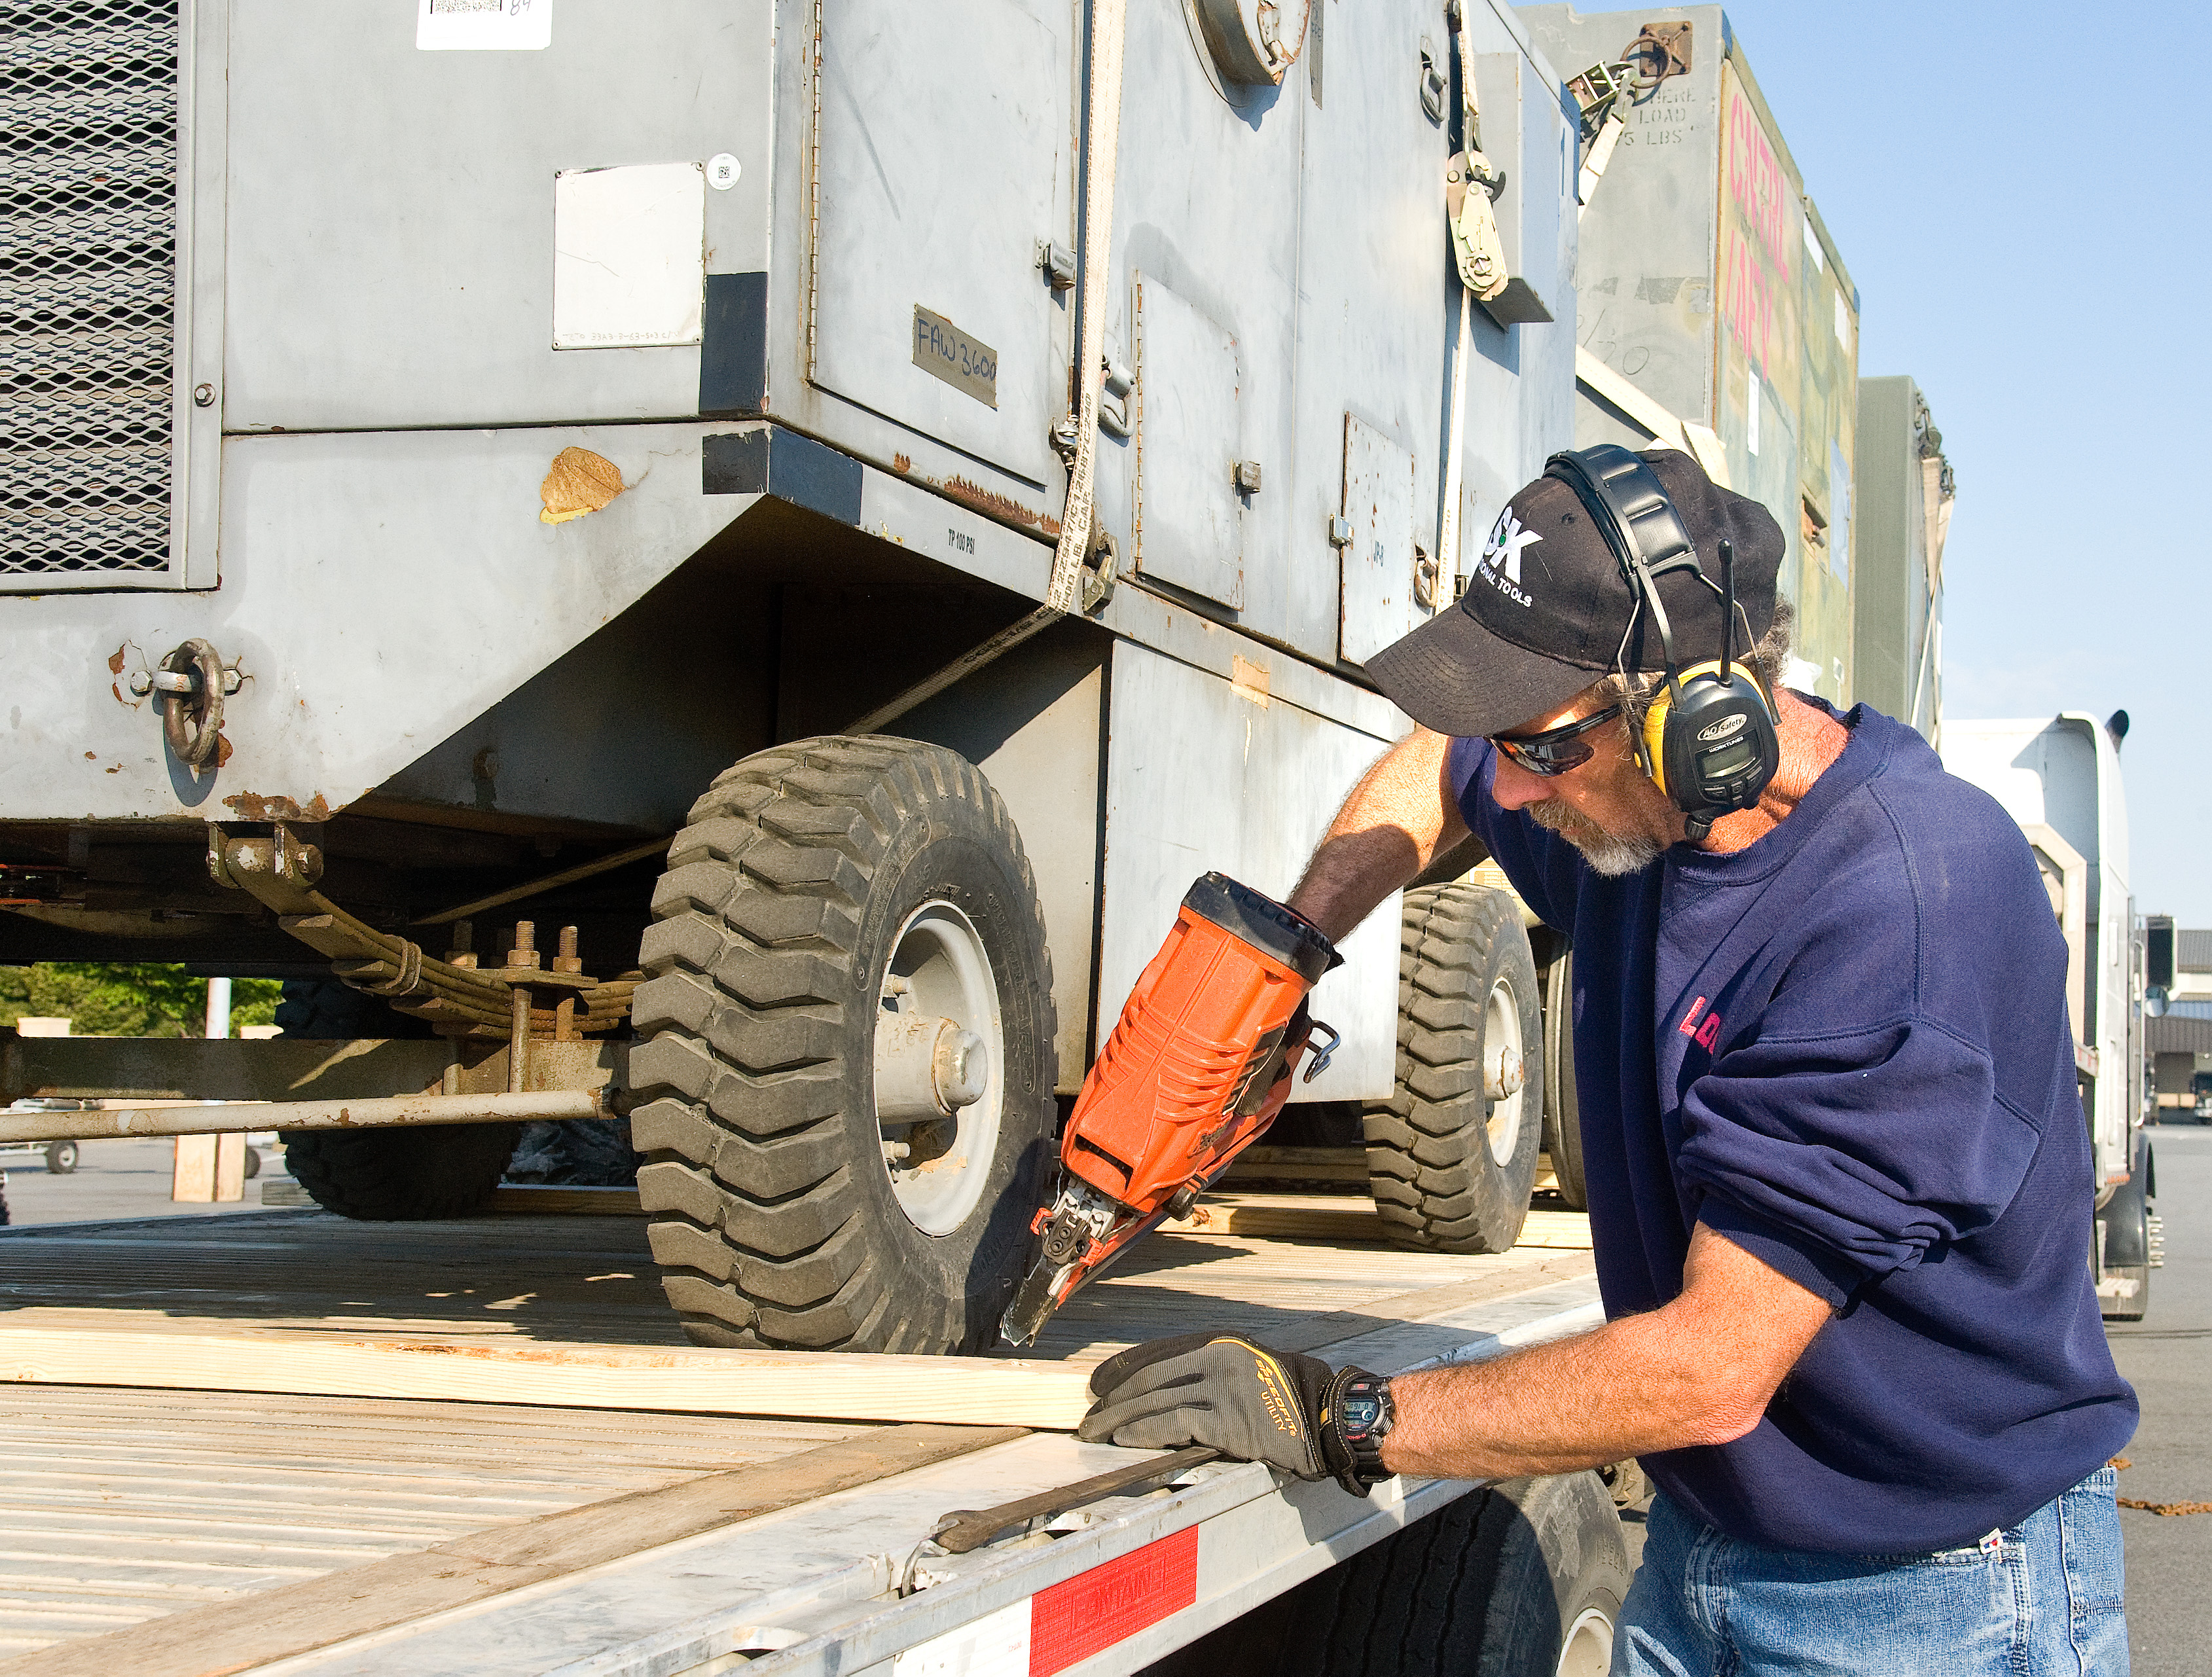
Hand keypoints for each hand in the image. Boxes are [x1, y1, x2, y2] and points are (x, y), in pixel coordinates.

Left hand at [1075, 1332, 1378, 1494]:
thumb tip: (1173, 1387)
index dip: (1122, 1368)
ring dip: (1118, 1419)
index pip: (1156, 1352)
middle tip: (1090, 1414)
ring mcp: (1219, 1388)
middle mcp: (1214, 1359)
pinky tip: (1124, 1440)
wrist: (1327, 1414)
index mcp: (1218, 1343)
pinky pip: (1173, 1424)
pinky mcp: (1225, 1420)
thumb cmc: (1293, 1393)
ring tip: (1096, 1432)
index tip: (1099, 1382)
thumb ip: (1212, 1370)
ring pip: (1153, 1400)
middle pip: (1148, 1377)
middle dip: (1113, 1397)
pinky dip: (1144, 1432)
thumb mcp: (1248, 1365)